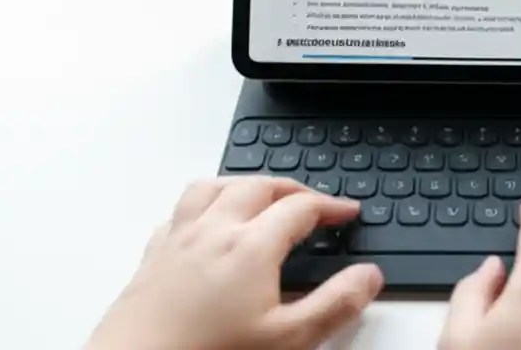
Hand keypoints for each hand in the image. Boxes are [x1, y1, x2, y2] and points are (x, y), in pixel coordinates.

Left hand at [87, 177, 383, 349]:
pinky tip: (206, 225)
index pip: (301, 206)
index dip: (330, 205)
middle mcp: (213, 230)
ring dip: (244, 185)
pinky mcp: (152, 257)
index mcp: (251, 246)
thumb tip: (368, 276)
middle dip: (291, 187)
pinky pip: (179, 212)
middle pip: (258, 185)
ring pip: (213, 186)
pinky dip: (203, 206)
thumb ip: (335, 305)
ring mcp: (178, 239)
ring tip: (260, 197)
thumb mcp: (288, 340)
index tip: (347, 212)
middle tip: (312, 202)